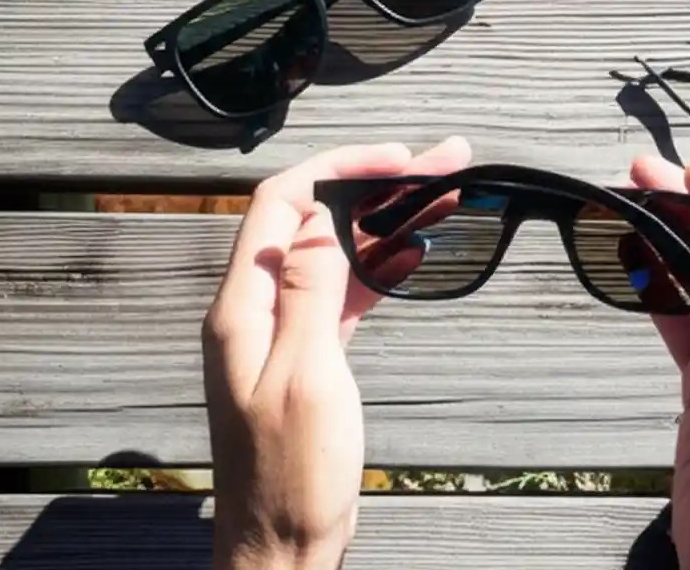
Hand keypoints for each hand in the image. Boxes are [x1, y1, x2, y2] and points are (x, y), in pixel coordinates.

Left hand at [203, 137, 471, 569]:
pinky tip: (416, 252)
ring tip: (445, 194)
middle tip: (442, 165)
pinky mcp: (309, 357)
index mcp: (244, 308)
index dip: (340, 169)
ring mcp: (283, 333)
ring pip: (337, 255)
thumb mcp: (306, 377)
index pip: (283, 206)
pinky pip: (345, 294)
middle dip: (376, 186)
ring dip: (387, 222)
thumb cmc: (291, 479)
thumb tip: (321, 217)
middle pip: (317, 223)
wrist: (282, 548)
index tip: (398, 159)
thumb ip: (310, 291)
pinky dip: (380, 268)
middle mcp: (258, 311)